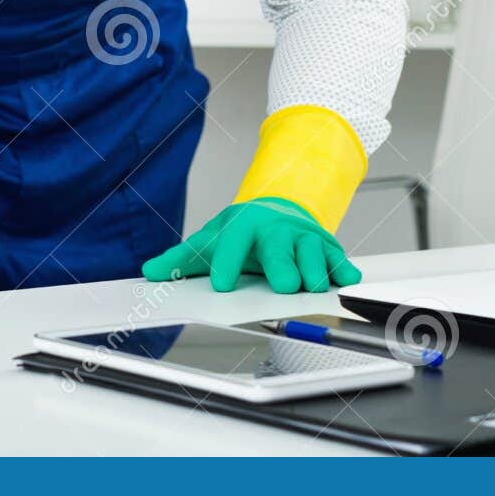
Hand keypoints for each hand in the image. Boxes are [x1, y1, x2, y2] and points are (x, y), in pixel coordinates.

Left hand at [141, 197, 362, 293]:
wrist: (277, 210)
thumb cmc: (242, 233)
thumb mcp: (210, 241)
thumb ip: (181, 260)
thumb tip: (149, 271)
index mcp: (245, 225)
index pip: (234, 242)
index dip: (227, 262)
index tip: (222, 284)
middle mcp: (277, 229)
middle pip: (281, 246)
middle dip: (284, 265)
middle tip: (285, 285)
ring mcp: (304, 237)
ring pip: (314, 251)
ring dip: (316, 269)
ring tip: (313, 286)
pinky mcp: (327, 247)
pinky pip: (338, 257)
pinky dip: (343, 269)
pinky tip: (345, 279)